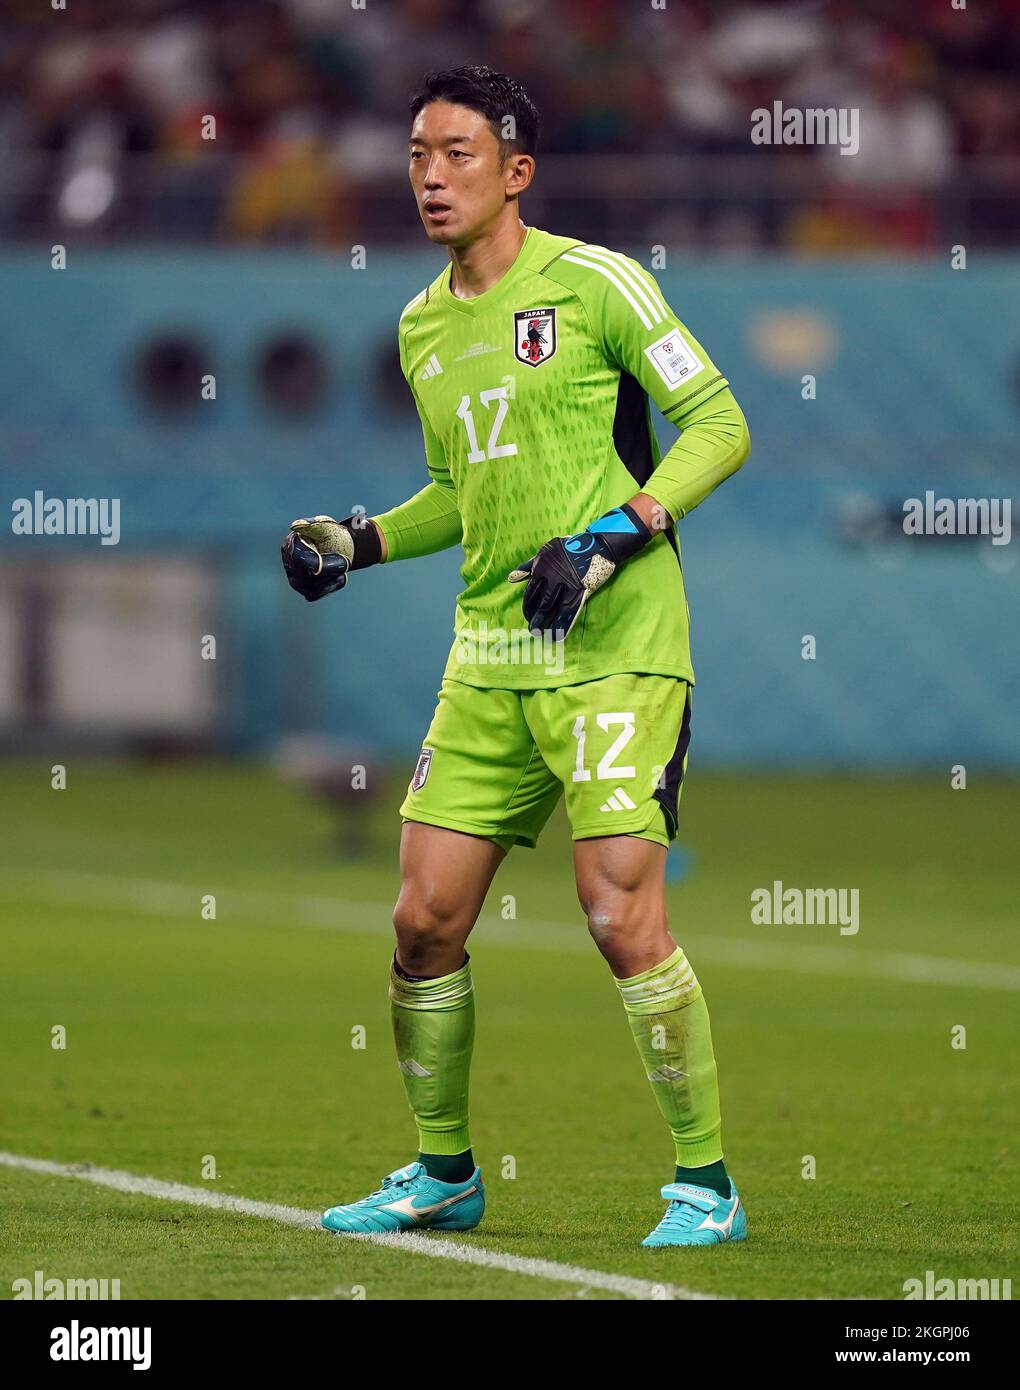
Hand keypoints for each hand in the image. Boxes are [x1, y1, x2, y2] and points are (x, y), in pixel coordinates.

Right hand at [281, 515, 353, 601]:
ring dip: (332, 578)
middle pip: (310, 577)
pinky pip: (315, 594)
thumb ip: (313, 525)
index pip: (304, 562)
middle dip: (331, 570)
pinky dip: (329, 587)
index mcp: (290, 546)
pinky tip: (337, 576)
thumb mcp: (324, 526)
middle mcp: (289, 564)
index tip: (344, 561)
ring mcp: (294, 579)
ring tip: (341, 567)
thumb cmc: (328, 534)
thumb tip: (296, 526)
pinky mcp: (303, 590)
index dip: (326, 564)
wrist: (337, 547)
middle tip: (345, 562)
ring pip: (313, 587)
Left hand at [508, 504, 652, 638]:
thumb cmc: (569, 548)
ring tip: (539, 633)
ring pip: (550, 609)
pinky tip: (556, 636)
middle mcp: (551, 577)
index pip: (530, 592)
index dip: (527, 606)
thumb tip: (511, 578)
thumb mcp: (546, 552)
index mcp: (541, 568)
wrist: (597, 546)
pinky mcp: (579, 591)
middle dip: (534, 617)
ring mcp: (565, 585)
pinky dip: (561, 625)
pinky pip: (568, 612)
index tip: (528, 614)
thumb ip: (528, 566)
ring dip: (543, 623)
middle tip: (532, 627)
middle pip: (539, 602)